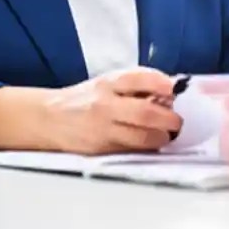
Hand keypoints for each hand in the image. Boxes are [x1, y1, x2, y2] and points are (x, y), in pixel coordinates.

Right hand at [42, 67, 183, 154]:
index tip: (176, 89)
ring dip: (162, 137)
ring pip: (142, 137)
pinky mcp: (102, 149)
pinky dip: (148, 147)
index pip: (139, 79)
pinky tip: (152, 143)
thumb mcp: (107, 83)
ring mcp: (104, 129)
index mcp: (108, 83)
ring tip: (167, 135)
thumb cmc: (85, 99)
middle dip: (169, 118)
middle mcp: (105, 104)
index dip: (162, 84)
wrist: (50, 119)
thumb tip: (170, 93)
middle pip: (145, 112)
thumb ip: (135, 85)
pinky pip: (133, 150)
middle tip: (178, 121)